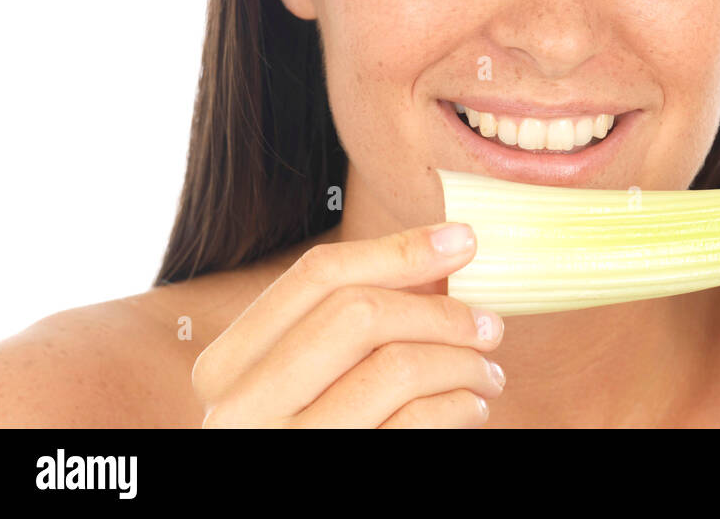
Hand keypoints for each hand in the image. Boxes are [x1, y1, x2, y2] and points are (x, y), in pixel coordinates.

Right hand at [192, 222, 505, 426]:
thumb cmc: (309, 433)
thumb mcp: (300, 381)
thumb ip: (349, 324)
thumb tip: (440, 254)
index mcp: (230, 364)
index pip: (317, 275)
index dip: (398, 249)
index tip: (462, 240)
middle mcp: (243, 406)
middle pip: (360, 314)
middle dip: (441, 312)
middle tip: (489, 326)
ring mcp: (287, 446)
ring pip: (395, 367)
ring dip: (462, 362)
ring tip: (487, 372)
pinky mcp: (334, 479)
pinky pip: (414, 421)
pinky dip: (458, 406)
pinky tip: (471, 407)